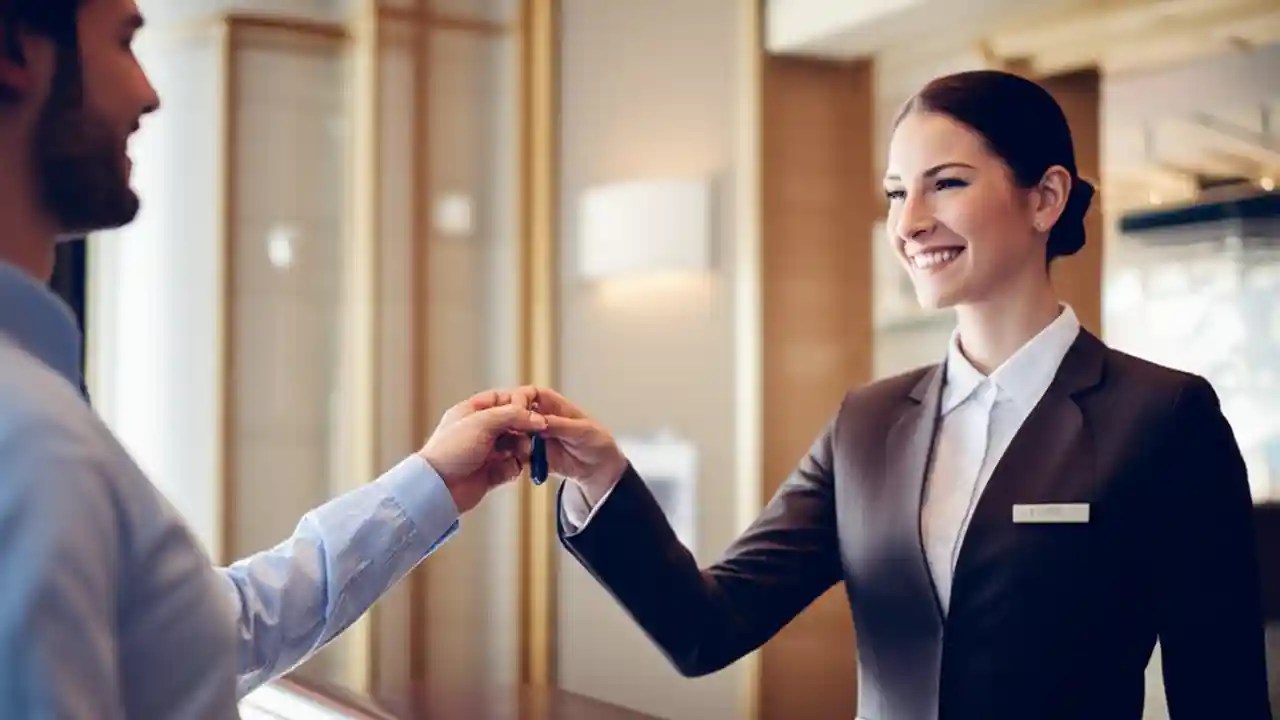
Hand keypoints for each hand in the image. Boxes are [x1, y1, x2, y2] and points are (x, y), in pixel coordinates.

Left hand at [419, 389, 546, 513]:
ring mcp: (486, 451)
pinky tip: (507, 470)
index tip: (535, 410)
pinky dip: (513, 467)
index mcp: (473, 411)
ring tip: (521, 454)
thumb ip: (512, 415)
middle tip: (532, 435)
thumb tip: (538, 419)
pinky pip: (512, 466)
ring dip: (522, 449)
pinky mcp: (491, 472)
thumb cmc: (452, 449)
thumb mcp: (482, 422)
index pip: (502, 399)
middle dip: (524, 429)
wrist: (438, 487)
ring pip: (516, 445)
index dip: (520, 403)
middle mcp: (481, 430)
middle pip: (513, 423)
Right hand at [520, 387, 627, 503]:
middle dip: (510, 420)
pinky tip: (519, 461)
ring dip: (512, 441)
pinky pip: (518, 454)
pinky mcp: (533, 456)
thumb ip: (560, 425)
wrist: (600, 468)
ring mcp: (535, 437)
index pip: (530, 393)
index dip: (521, 398)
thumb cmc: (597, 442)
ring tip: (521, 450)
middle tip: (511, 432)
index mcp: (553, 405)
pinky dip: (516, 457)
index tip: (517, 410)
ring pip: (513, 434)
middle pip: (516, 412)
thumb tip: (539, 421)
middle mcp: (540, 419)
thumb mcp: (582, 431)